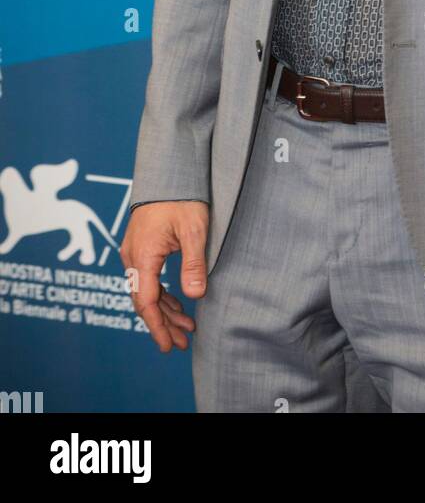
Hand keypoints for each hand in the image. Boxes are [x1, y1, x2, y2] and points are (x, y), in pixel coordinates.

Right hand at [119, 201, 209, 352]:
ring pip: (147, 291)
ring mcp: (134, 252)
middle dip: (164, 324)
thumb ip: (193, 263)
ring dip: (165, 311)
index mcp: (142, 256)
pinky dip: (162, 294)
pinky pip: (148, 279)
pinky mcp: (141, 247)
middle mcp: (133, 257)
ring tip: (187, 327)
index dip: (158, 326)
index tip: (169, 346)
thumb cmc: (181, 198)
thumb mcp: (194, 230)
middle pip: (145, 301)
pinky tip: (177, 304)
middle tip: (183, 343)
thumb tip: (195, 295)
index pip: (146, 302)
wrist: (168, 173)